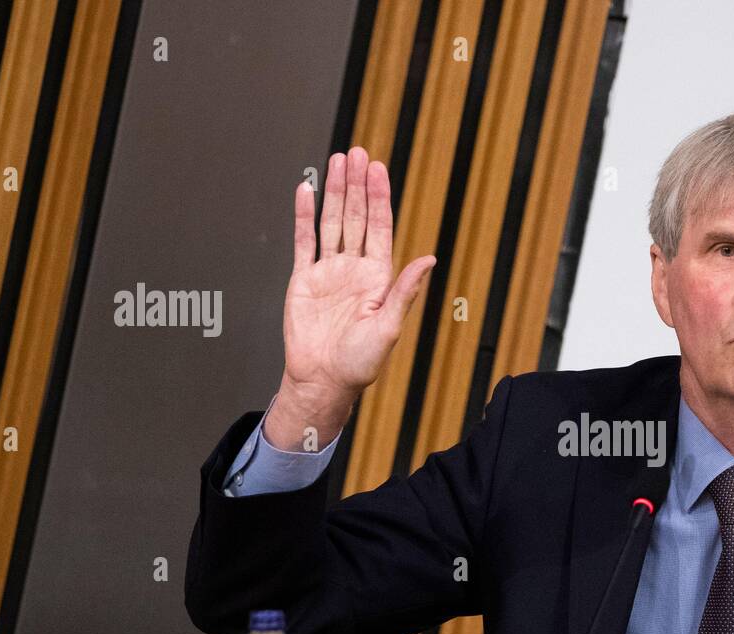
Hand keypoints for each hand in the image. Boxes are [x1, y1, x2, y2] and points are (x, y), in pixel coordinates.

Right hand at [266, 146, 434, 449]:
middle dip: (357, 185)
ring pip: (332, 222)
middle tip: (358, 153)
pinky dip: (304, 215)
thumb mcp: (389, 327)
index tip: (378, 171)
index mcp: (377, 278)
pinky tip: (306, 191)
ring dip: (334, 192)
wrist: (323, 380)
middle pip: (356, 217)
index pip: (379, 228)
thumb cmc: (359, 363)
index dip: (379, 198)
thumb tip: (429, 260)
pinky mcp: (303, 279)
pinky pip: (304, 241)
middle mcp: (354, 269)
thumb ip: (405, 291)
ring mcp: (328, 271)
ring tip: (337, 162)